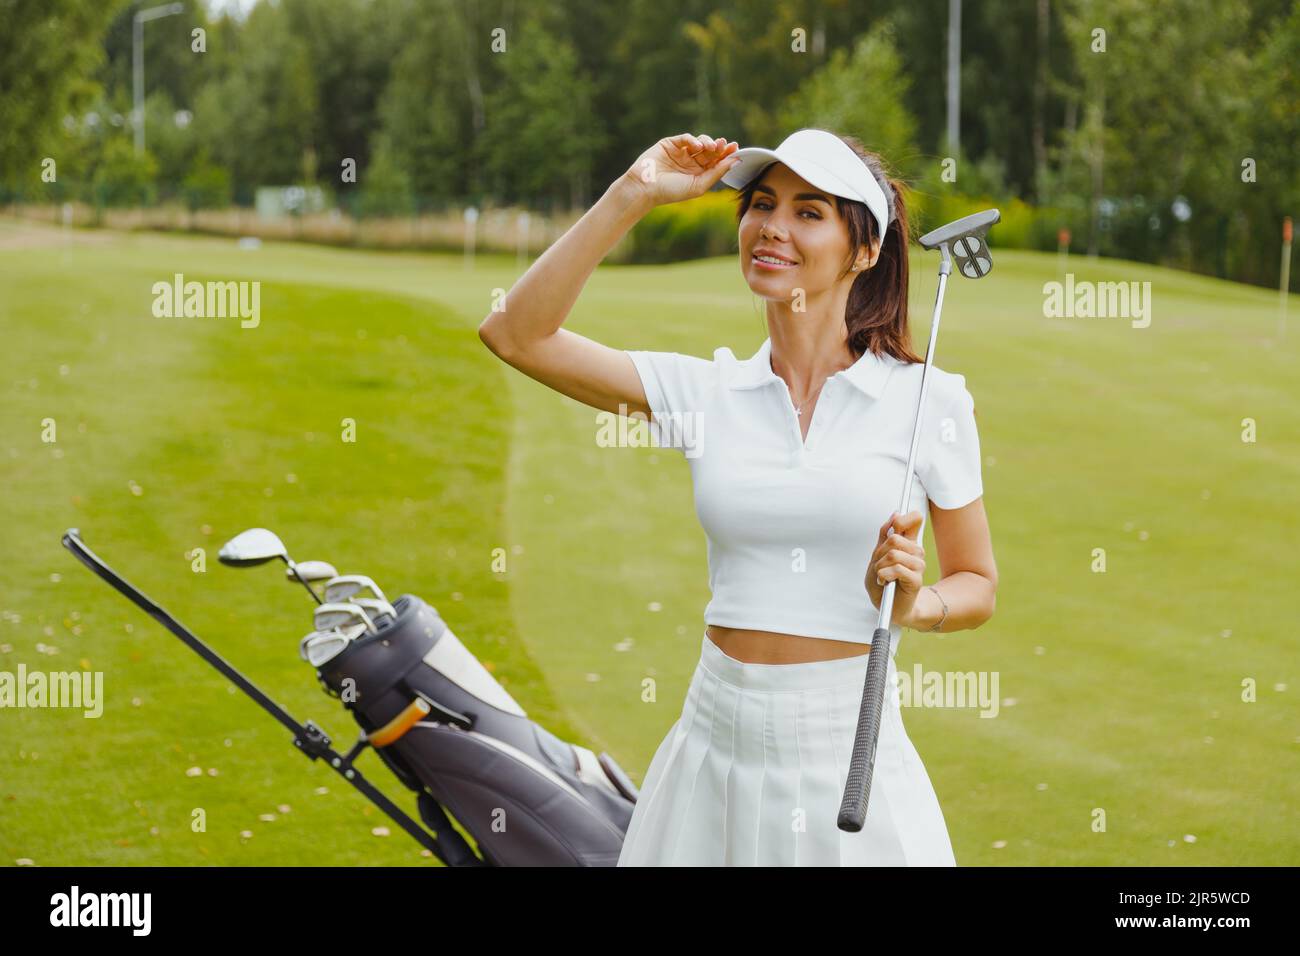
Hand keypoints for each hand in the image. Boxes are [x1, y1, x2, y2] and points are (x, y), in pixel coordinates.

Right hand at [620, 133, 739, 207]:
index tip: (736, 148)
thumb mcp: (699, 185)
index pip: (716, 161)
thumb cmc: (671, 192)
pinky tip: (697, 146)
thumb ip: (717, 173)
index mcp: (698, 174)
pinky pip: (685, 138)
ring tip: (711, 147)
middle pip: (710, 151)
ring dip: (708, 142)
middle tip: (724, 144)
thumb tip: (736, 161)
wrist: (645, 188)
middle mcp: (690, 163)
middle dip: (718, 147)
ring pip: (700, 142)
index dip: (726, 154)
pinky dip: (693, 140)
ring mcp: (680, 153)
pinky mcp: (670, 144)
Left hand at [865, 510, 925, 627]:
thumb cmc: (883, 582)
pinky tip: (885, 582)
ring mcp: (918, 565)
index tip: (895, 526)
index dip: (904, 518)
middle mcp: (916, 552)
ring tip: (882, 576)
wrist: (889, 607)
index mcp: (908, 543)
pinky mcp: (916, 579)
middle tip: (879, 566)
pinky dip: (884, 576)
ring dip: (880, 567)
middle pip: (895, 538)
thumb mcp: (878, 556)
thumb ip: (885, 536)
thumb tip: (895, 514)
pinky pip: (896, 569)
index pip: (915, 519)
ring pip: (893, 554)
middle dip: (879, 553)